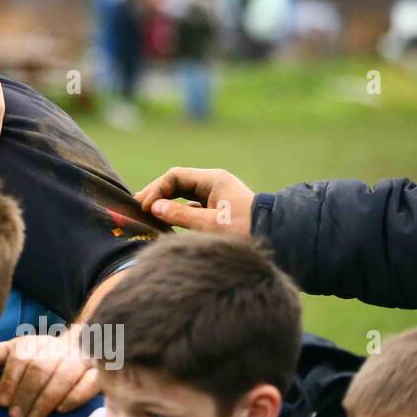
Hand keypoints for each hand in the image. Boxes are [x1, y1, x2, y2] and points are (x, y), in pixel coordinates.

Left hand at [0, 324, 97, 416]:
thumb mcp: (17, 351)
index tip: (2, 403)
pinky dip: (74, 398)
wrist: (81, 351)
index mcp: (36, 342)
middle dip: (25, 394)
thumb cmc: (40, 359)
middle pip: (40, 368)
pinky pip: (89, 384)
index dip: (10, 380)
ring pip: (64, 376)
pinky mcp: (99, 373)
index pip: (20, 357)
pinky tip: (60, 411)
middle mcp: (59, 347)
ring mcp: (81, 358)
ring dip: (45, 401)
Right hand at [134, 166, 254, 235]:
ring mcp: (216, 197)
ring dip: (166, 204)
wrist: (278, 239)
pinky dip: (178, 213)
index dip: (156, 190)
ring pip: (183, 196)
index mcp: (213, 180)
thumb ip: (180, 215)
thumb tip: (154, 208)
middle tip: (137, 208)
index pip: (174, 177)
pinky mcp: (218, 210)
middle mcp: (214, 184)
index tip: (145, 207)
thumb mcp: (210, 225)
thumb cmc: (246, 230)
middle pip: (176, 184)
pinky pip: (192, 207)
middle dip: (157, 195)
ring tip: (148, 215)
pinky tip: (168, 224)